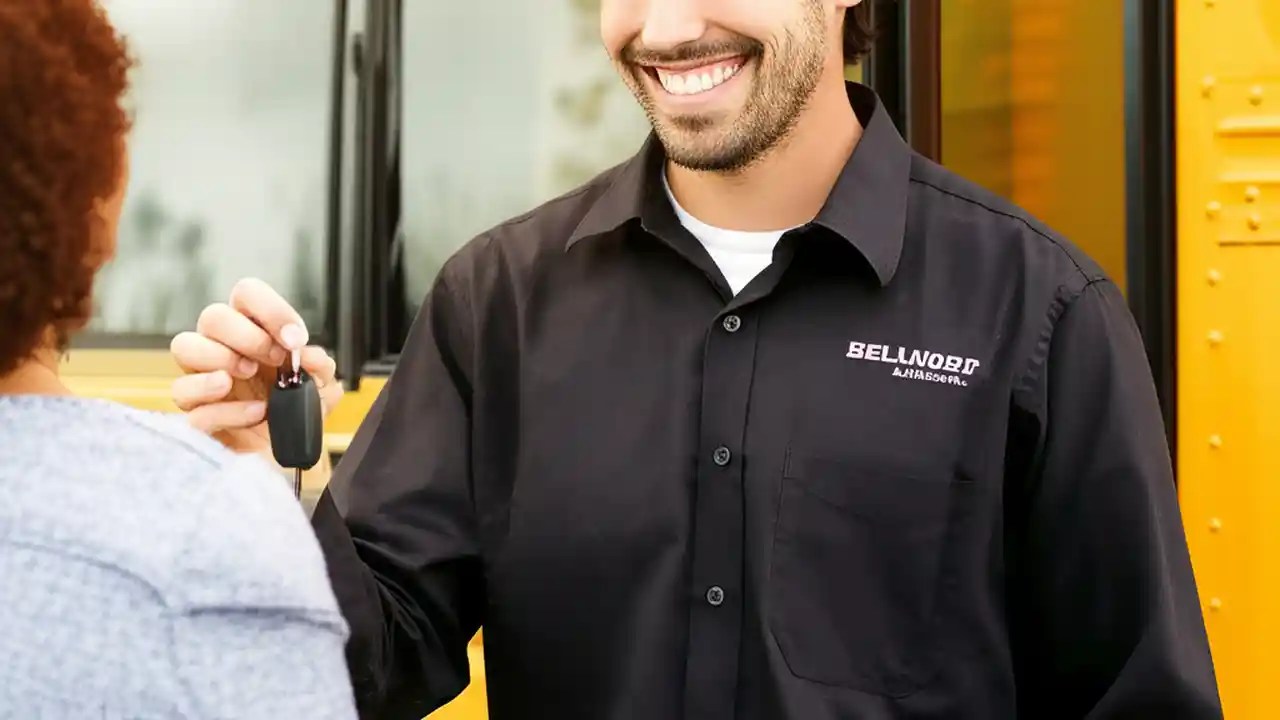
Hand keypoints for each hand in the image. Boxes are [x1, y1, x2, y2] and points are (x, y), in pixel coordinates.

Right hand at [169, 278, 343, 457]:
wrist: (289, 456)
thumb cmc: (296, 412)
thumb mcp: (321, 388)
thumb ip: (320, 367)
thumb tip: (309, 356)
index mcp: (253, 332)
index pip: (246, 294)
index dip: (270, 309)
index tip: (294, 337)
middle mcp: (222, 349)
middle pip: (212, 315)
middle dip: (246, 335)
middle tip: (274, 358)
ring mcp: (203, 380)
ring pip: (184, 346)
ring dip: (219, 358)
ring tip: (249, 375)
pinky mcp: (195, 415)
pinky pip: (192, 403)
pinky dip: (227, 408)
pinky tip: (255, 413)